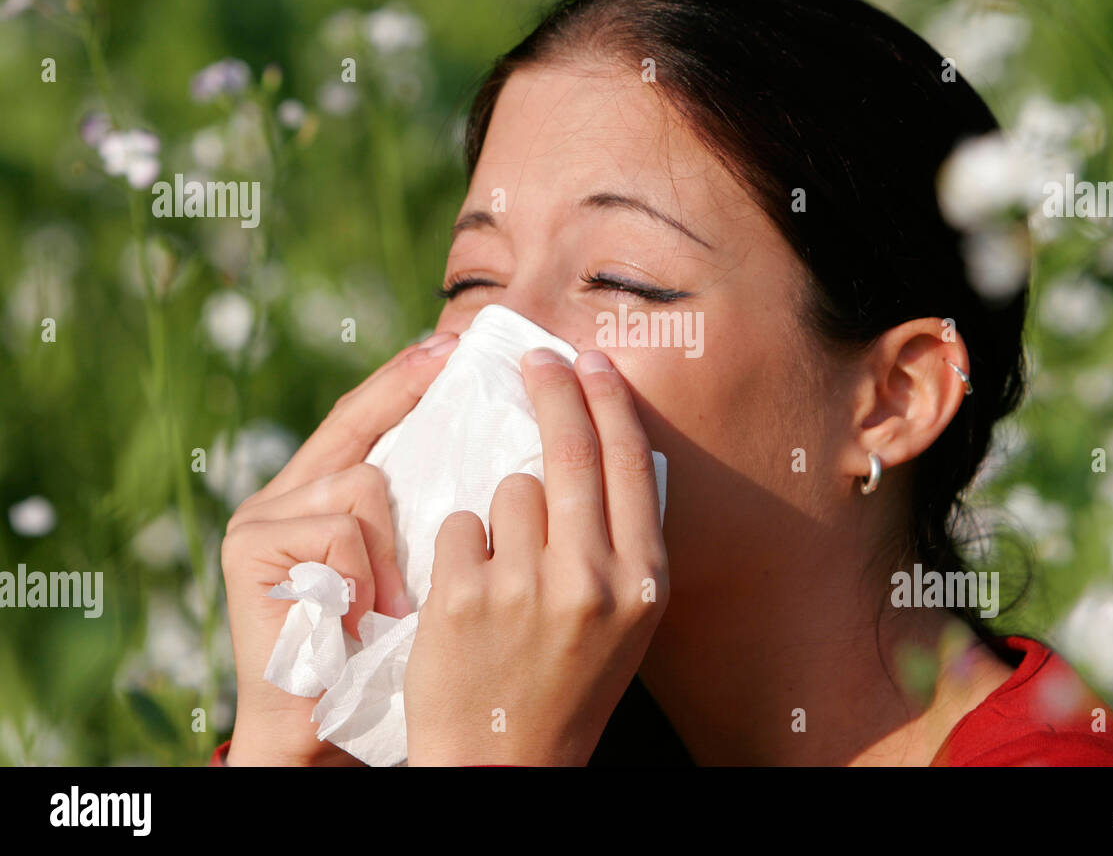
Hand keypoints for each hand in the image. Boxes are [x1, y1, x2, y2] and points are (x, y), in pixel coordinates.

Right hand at [221, 333, 458, 765]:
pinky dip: (367, 570)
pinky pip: (343, 525)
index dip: (403, 380)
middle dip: (403, 387)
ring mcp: (261, 518)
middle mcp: (282, 496)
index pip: (364, 423)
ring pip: (363, 483)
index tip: (449, 345)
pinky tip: (363, 613)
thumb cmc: (378, 654)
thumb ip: (417, 512)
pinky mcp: (248, 546)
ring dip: (392, 546)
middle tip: (449, 352)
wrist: (325, 729)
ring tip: (391, 602)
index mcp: (317, 498)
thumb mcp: (407, 568)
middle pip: (354, 424)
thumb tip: (487, 452)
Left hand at [403, 347, 668, 765]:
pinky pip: (460, 524)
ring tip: (505, 571)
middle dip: (553, 387)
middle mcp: (593, 581)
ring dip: (504, 512)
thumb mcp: (627, 621)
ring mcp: (524, 588)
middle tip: (536, 356)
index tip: (591, 360)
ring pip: (510, 490)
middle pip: (571, 450)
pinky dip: (461, 546)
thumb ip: (625, 543)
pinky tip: (469, 592)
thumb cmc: (569, 684)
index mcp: (643, 583)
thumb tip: (612, 444)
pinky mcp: (460, 598)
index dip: (610, 401)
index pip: (630, 463)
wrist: (502, 765)